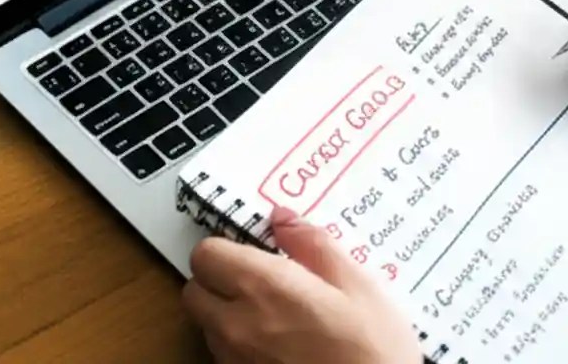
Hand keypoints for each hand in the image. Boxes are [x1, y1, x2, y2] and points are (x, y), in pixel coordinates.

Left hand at [183, 207, 420, 363]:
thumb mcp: (359, 285)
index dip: (227, 248)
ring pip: (206, 325)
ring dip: (226, 314)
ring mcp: (234, 361)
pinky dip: (239, 345)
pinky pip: (223, 356)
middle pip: (193, 290)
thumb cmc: (373, 349)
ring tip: (276, 316)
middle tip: (260, 282)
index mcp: (264, 288)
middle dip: (218, 280)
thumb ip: (314, 245)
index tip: (255, 251)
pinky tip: (280, 346)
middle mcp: (237, 325)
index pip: (206, 253)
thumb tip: (282, 218)